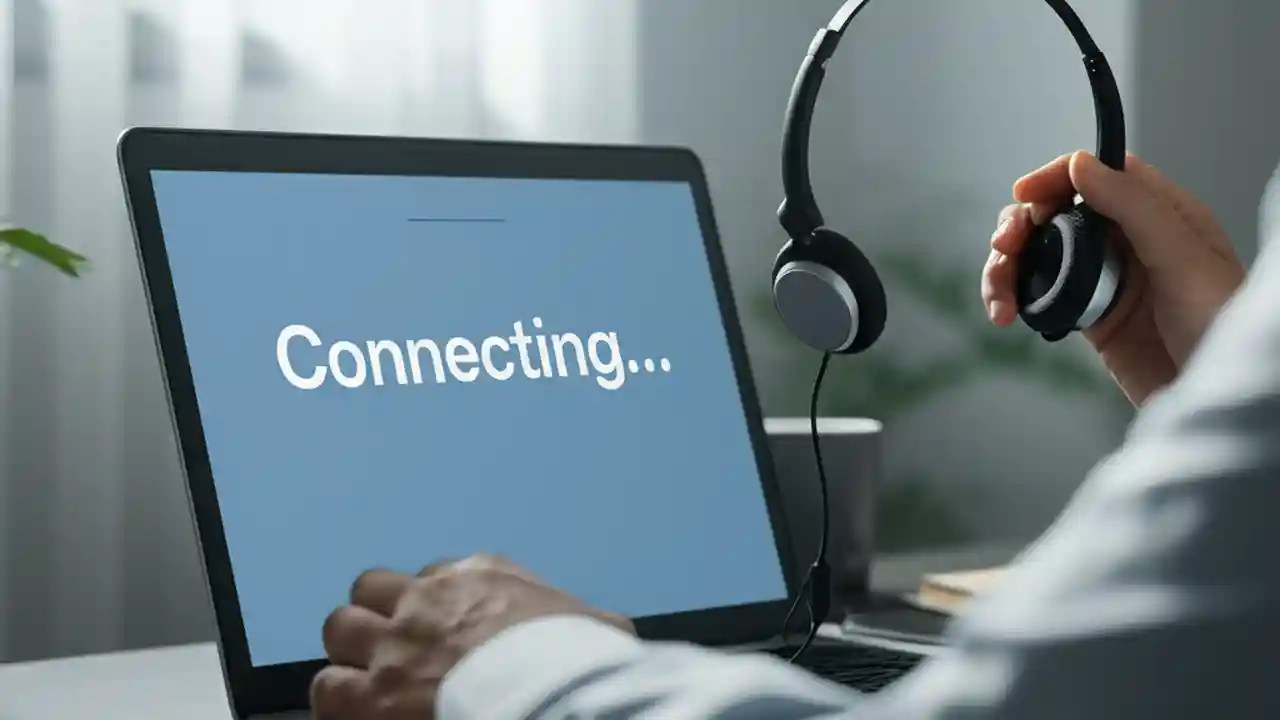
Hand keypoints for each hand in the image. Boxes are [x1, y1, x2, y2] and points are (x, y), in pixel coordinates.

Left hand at [310, 554, 633, 719]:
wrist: (552, 697)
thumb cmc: (579, 664)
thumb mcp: (600, 627)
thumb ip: (584, 619)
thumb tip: (610, 631)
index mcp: (483, 577)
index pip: (438, 574)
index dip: (436, 604)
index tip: (444, 628)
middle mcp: (431, 600)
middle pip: (374, 589)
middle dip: (379, 616)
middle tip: (390, 646)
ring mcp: (396, 644)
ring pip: (340, 627)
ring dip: (351, 652)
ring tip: (363, 678)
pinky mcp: (373, 692)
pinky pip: (328, 686)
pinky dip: (337, 698)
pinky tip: (353, 710)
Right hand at [982, 151, 1245, 406]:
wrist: (1212, 401)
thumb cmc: (1218, 328)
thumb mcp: (1183, 258)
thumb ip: (1134, 206)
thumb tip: (1081, 164)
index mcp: (1161, 215)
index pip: (1099, 175)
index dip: (1056, 177)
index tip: (1025, 194)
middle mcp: (1129, 241)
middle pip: (1056, 213)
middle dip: (1020, 227)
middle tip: (1006, 249)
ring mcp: (1105, 278)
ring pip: (1039, 253)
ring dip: (1008, 268)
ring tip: (1000, 298)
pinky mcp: (1087, 315)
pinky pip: (1039, 293)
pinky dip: (1014, 298)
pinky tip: (1007, 314)